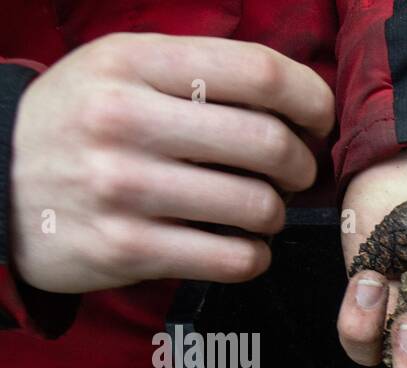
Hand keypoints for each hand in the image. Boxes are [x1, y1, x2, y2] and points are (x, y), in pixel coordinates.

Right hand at [10, 33, 332, 291]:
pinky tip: (241, 245)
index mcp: (133, 62)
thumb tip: (300, 100)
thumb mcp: (121, 70)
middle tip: (294, 173)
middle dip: (301, 164)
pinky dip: (254, 256)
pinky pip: (234, 259)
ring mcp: (123, 188)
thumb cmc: (83, 124)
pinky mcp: (127, 249)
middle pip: (269, 143)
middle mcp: (125, 120)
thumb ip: (200, 73)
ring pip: (258, 206)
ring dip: (277, 213)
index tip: (317, 121)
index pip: (259, 73)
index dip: (310, 100)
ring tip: (259, 209)